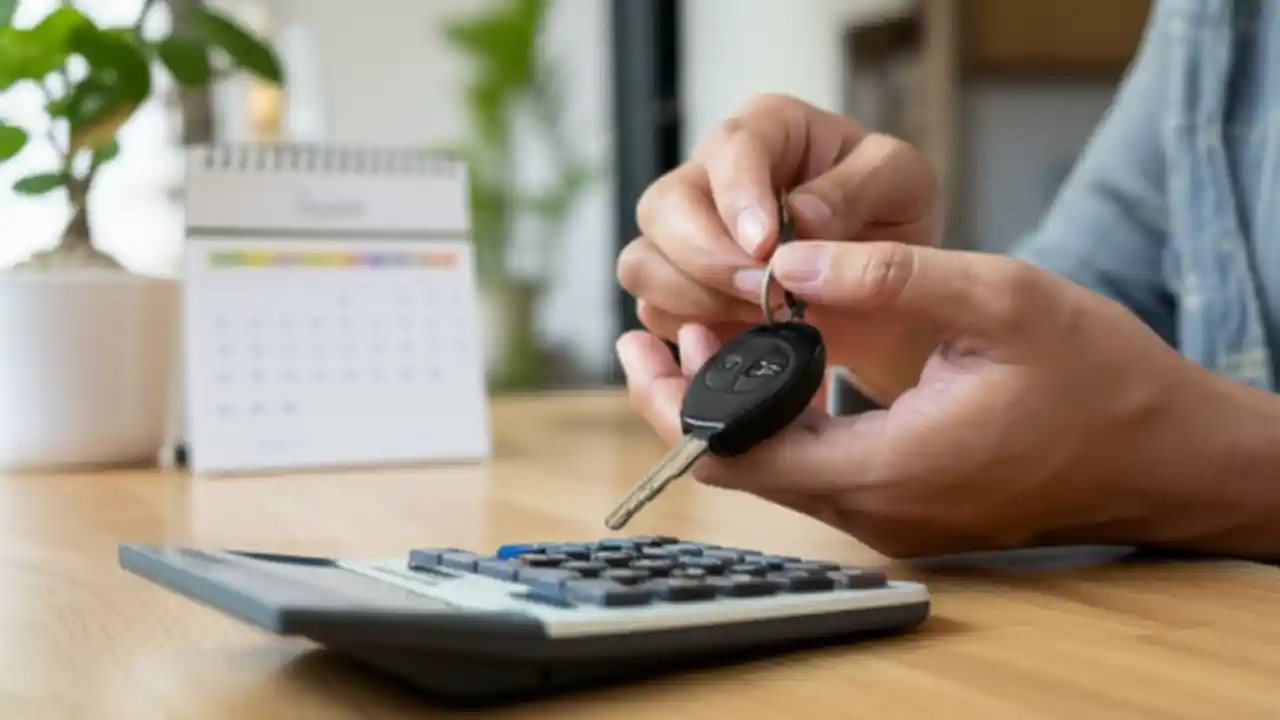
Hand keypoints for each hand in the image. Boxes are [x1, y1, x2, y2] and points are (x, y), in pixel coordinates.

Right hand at [617, 93, 942, 400]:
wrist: (888, 285)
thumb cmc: (893, 214)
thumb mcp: (903, 183)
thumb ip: (858, 188)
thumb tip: (801, 215)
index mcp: (770, 130)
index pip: (732, 147)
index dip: (739, 198)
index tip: (765, 246)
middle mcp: (713, 176)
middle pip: (662, 206)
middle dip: (706, 258)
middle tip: (764, 292)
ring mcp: (686, 235)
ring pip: (642, 263)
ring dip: (695, 299)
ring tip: (762, 316)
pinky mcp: (680, 291)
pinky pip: (655, 314)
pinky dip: (694, 333)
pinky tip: (746, 334)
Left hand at [618, 240, 1234, 557]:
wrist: (1162, 454)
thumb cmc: (1096, 378)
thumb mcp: (999, 300)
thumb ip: (888, 277)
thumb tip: (787, 262)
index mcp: (887, 468)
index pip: (741, 454)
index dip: (683, 400)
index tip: (655, 344)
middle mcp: (876, 512)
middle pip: (745, 470)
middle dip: (695, 400)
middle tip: (670, 330)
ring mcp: (890, 521)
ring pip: (779, 474)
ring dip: (742, 409)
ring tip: (720, 333)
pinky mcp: (905, 511)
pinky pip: (819, 475)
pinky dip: (786, 425)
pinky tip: (786, 370)